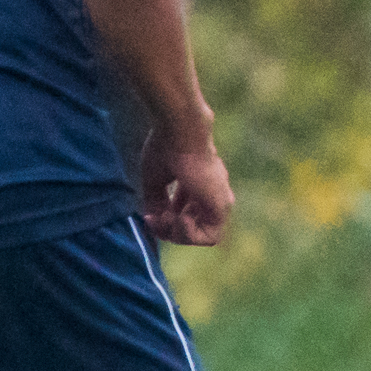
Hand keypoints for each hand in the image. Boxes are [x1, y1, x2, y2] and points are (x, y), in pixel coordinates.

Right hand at [140, 122, 234, 246]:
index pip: (184, 215)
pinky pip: (210, 237)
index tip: (148, 216)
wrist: (180, 134)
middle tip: (154, 219)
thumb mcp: (155, 180)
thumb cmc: (166, 149)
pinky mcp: (222, 206)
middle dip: (168, 230)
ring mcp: (219, 201)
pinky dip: (190, 235)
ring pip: (202, 236)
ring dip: (178, 234)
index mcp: (198, 186)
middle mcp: (212, 195)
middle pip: (193, 227)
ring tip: (166, 218)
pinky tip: (178, 218)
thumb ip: (156, 202)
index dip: (164, 222)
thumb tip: (154, 221)